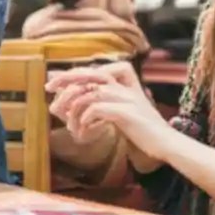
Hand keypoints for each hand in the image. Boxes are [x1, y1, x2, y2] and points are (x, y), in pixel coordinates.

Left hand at [46, 61, 176, 163]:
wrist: (166, 144)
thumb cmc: (142, 130)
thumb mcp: (121, 112)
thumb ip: (102, 103)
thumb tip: (74, 101)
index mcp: (125, 83)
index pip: (93, 70)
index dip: (72, 73)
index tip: (53, 82)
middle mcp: (125, 86)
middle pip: (89, 74)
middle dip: (66, 80)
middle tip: (49, 89)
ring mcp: (126, 98)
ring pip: (89, 93)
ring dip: (74, 110)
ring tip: (70, 126)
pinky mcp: (126, 112)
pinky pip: (95, 110)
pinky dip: (84, 122)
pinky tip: (83, 134)